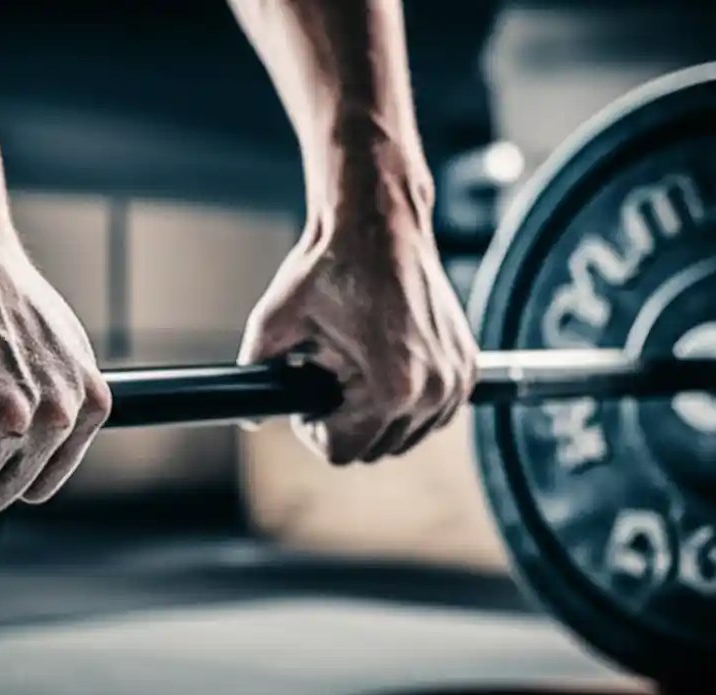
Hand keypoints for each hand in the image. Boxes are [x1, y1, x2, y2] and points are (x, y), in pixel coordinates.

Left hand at [239, 188, 476, 464]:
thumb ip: (256, 373)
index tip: (307, 391)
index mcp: (391, 389)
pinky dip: (406, 401)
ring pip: (404, 436)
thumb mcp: (275, 321)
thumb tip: (248, 416)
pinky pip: (431, 413)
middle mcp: (433, 391)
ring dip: (375, 413)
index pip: (342, 452)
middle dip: (344, 420)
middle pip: (375, 450)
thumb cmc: (332, 265)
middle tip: (326, 373)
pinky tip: (382, 362)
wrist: (380, 221)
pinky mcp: (467, 365)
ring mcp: (456, 380)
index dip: (312, 427)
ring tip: (353, 365)